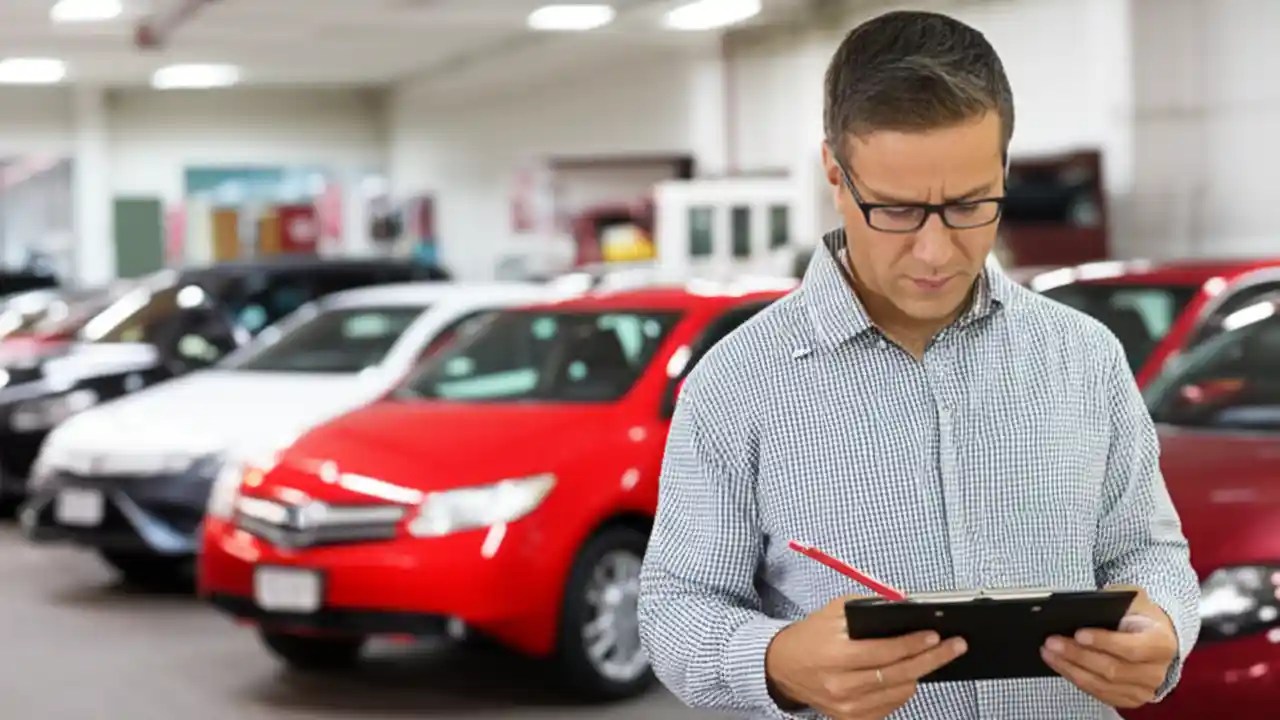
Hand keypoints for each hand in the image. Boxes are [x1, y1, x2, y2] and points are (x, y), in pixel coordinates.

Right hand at [765, 595, 967, 719]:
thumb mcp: (833, 611)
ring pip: (899, 692)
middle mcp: (841, 686)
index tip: (935, 634)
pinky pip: (890, 706)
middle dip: (932, 659)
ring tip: (931, 657)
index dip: (912, 644)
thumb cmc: (812, 634)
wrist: (782, 666)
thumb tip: (907, 604)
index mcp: (835, 655)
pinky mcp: (850, 719)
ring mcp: (846, 707)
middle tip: (956, 646)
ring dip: (919, 674)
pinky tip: (909, 675)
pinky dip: (903, 689)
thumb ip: (867, 606)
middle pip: (899, 675)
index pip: (884, 652)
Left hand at [1040, 586, 1178, 708]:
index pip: (1132, 648)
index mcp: (1161, 643)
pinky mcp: (1129, 698)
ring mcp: (1143, 689)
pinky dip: (1075, 678)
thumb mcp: (1131, 598)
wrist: (1152, 634)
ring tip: (1048, 652)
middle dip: (1077, 655)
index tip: (1078, 633)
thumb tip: (1078, 608)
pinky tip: (1059, 664)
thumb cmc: (1138, 614)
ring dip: (1070, 669)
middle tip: (1052, 642)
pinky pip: (1099, 694)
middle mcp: (1156, 672)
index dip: (1104, 642)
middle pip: (1113, 670)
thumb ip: (1111, 600)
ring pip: (1102, 685)